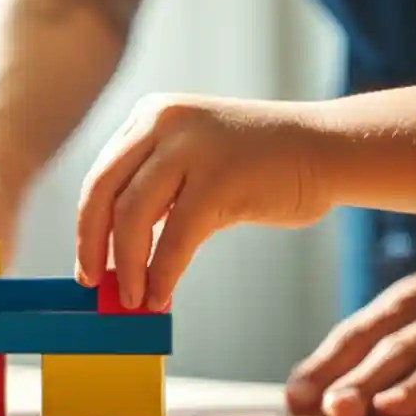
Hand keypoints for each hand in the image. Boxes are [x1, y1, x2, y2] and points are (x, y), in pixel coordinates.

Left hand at [75, 94, 328, 309]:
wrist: (327, 149)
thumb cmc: (260, 167)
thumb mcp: (195, 163)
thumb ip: (156, 195)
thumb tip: (117, 255)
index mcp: (151, 116)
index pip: (101, 176)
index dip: (88, 227)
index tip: (89, 263)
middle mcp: (163, 121)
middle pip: (102, 192)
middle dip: (91, 245)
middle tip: (93, 284)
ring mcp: (192, 146)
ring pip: (131, 216)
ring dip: (127, 267)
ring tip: (133, 299)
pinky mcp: (220, 178)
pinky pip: (174, 237)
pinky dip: (162, 274)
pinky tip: (162, 296)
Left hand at [286, 270, 415, 415]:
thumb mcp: (405, 320)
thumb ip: (354, 355)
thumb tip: (298, 397)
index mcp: (409, 300)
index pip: (361, 332)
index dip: (328, 365)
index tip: (300, 399)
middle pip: (400, 347)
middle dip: (365, 379)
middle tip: (336, 409)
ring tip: (388, 408)